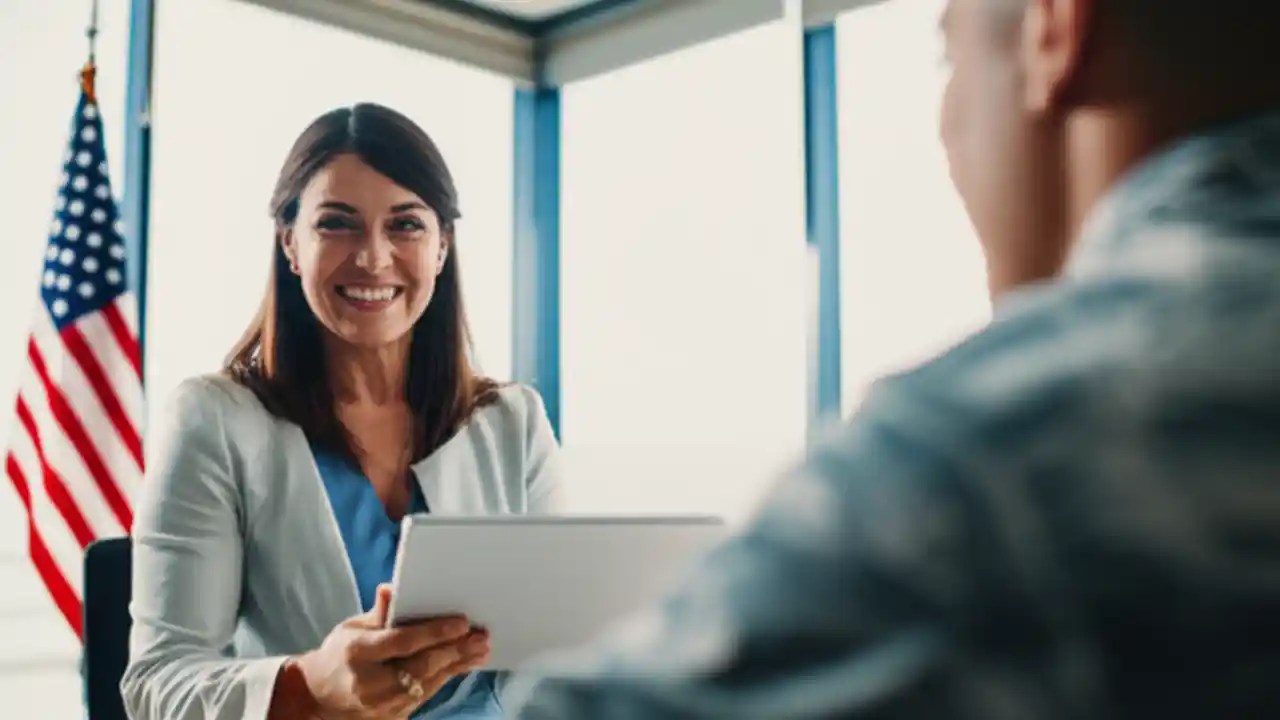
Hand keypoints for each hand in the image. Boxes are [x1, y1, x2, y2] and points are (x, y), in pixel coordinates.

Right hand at [295, 584, 491, 718]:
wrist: (318, 696)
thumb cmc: (340, 653)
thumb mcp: (351, 628)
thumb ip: (378, 613)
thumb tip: (391, 588)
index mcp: (357, 654)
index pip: (401, 642)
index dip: (434, 632)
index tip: (462, 621)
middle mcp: (370, 683)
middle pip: (420, 667)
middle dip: (453, 651)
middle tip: (480, 637)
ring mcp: (381, 706)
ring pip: (427, 684)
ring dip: (456, 666)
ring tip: (480, 649)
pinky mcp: (392, 717)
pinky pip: (424, 695)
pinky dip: (445, 677)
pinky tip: (463, 664)